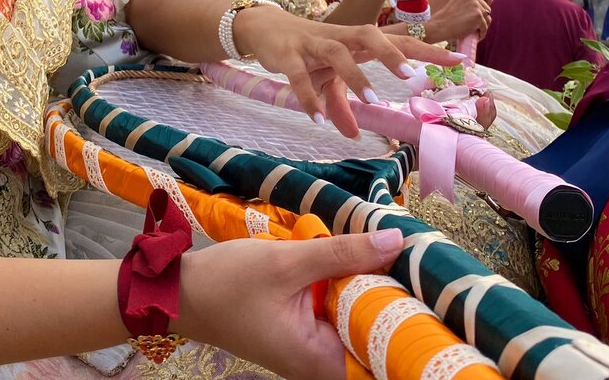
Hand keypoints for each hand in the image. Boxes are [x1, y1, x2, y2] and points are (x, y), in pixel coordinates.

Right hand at [177, 228, 405, 379]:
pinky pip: (341, 316)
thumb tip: (396, 242)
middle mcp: (320, 364)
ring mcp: (313, 349)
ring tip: (400, 262)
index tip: (429, 295)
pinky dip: (352, 293)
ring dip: (375, 295)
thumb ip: (342, 253)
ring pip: (359, 326)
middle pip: (375, 343)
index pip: (382, 359)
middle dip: (397, 306)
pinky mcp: (306, 333)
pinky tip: (366, 264)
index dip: (409, 331)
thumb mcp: (287, 262)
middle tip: (420, 269)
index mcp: (318, 361)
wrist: (180, 292)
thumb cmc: (227, 284)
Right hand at [233, 8, 461, 137]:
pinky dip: (309, 97)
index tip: (459, 61)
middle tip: (414, 78)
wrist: (263, 29)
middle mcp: (340, 38)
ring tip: (372, 99)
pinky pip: (300, 76)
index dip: (427, 51)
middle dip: (395, 54)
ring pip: (339, 52)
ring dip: (356, 75)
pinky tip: (319, 120)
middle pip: (372, 35)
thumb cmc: (306, 51)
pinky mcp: (288, 54)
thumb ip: (342, 107)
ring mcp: (313, 44)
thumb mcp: (326, 81)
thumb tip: (354, 135)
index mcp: (357, 42)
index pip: (398, 41)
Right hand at [425, 0, 492, 43]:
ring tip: (474, 30)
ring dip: (483, 26)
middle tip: (475, 24)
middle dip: (483, 17)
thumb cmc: (447, 17)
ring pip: (488, 18)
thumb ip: (470, 1)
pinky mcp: (478, 16)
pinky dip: (482, 33)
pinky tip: (475, 35)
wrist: (440, 26)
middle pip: (488, 7)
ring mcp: (476, 5)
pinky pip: (485, 27)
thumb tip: (486, 9)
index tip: (486, 5)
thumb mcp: (458, 1)